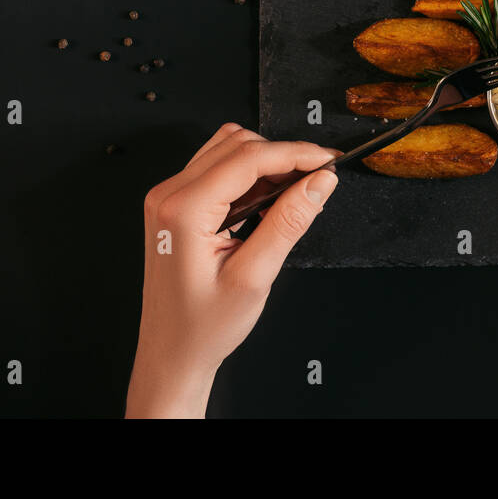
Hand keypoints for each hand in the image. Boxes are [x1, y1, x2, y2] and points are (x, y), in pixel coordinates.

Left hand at [125, 124, 338, 417]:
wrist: (171, 353)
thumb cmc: (203, 327)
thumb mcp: (255, 277)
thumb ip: (288, 222)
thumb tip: (320, 182)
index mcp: (183, 210)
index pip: (249, 158)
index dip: (296, 154)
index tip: (329, 162)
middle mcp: (169, 195)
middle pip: (237, 144)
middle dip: (282, 156)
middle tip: (316, 181)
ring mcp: (168, 197)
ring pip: (226, 149)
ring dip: (265, 162)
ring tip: (292, 193)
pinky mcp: (175, 203)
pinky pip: (216, 168)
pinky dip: (248, 175)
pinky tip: (266, 202)